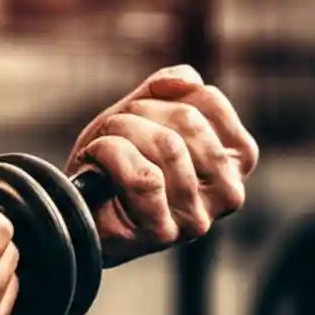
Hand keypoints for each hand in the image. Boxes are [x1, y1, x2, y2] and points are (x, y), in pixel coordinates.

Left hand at [66, 65, 259, 265]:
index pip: (209, 100)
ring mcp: (198, 218)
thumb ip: (165, 89)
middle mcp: (229, 192)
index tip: (137, 110)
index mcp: (236, 159)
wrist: (78, 209)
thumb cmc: (115, 161)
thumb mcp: (141, 115)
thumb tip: (186, 81)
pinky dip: (108, 155)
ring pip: (167, 146)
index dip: (162, 96)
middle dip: (136, 114)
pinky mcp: (164, 234)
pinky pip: (142, 177)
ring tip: (102, 146)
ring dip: (119, 134)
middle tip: (113, 130)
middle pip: (188, 121)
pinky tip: (95, 162)